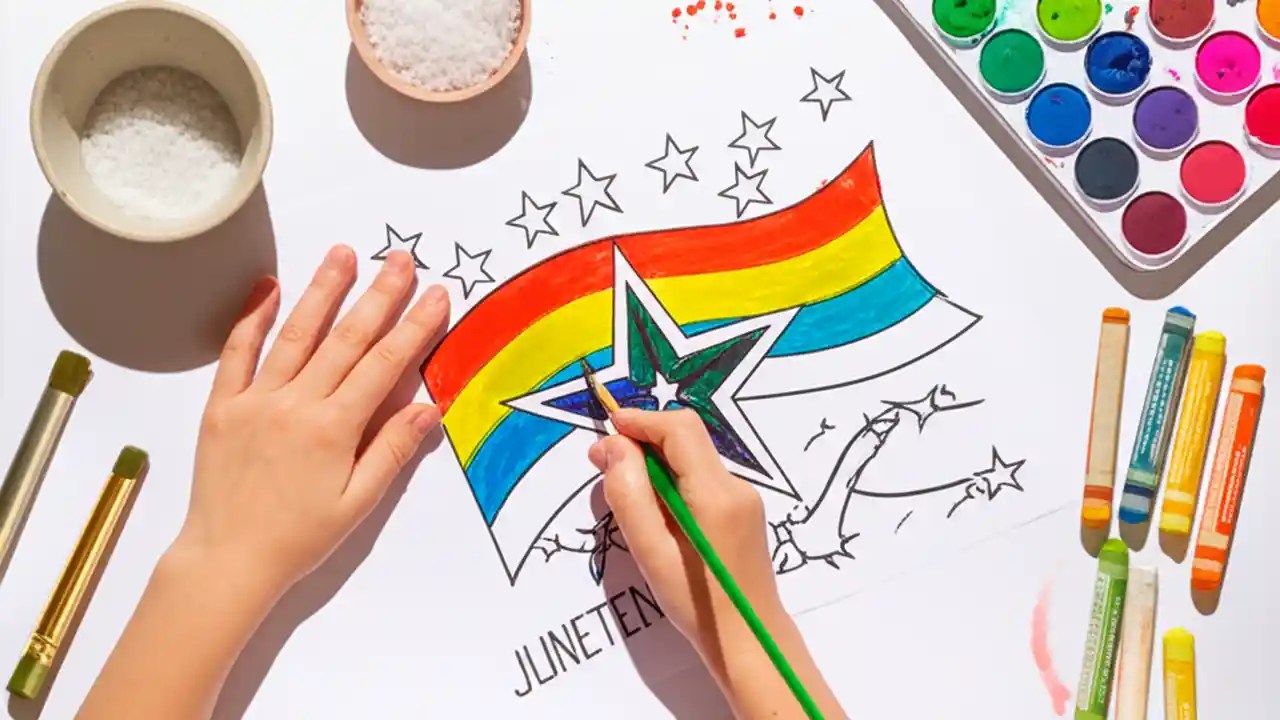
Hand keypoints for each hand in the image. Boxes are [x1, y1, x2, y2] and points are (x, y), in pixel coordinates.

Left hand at [174, 245, 449, 595]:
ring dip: (322, 292)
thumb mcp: (358, 503)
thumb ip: (393, 449)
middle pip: (346, 339)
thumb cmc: (299, 539)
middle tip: (400, 259)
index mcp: (333, 429)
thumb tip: (430, 406)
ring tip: (344, 254)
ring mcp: (256, 400)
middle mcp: (296, 405)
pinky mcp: (222, 406)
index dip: (414, 327)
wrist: (227, 560)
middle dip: (378, 296)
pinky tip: (270, 287)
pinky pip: (237, 352)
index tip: (435, 294)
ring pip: (296, 335)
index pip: (384, 365)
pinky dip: (252, 317)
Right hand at [590, 409, 846, 718]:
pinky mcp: (744, 511)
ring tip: (626, 493)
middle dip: (645, 440)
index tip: (606, 430)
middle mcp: (736, 486)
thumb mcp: (651, 551)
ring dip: (657, 463)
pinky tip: (656, 513)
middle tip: (604, 464)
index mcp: (716, 494)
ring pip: (694, 458)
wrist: (748, 641)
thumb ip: (630, 494)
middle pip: (688, 439)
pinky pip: (703, 479)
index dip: (641, 421)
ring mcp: (745, 498)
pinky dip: (674, 481)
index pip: (680, 429)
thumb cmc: (696, 603)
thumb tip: (612, 446)